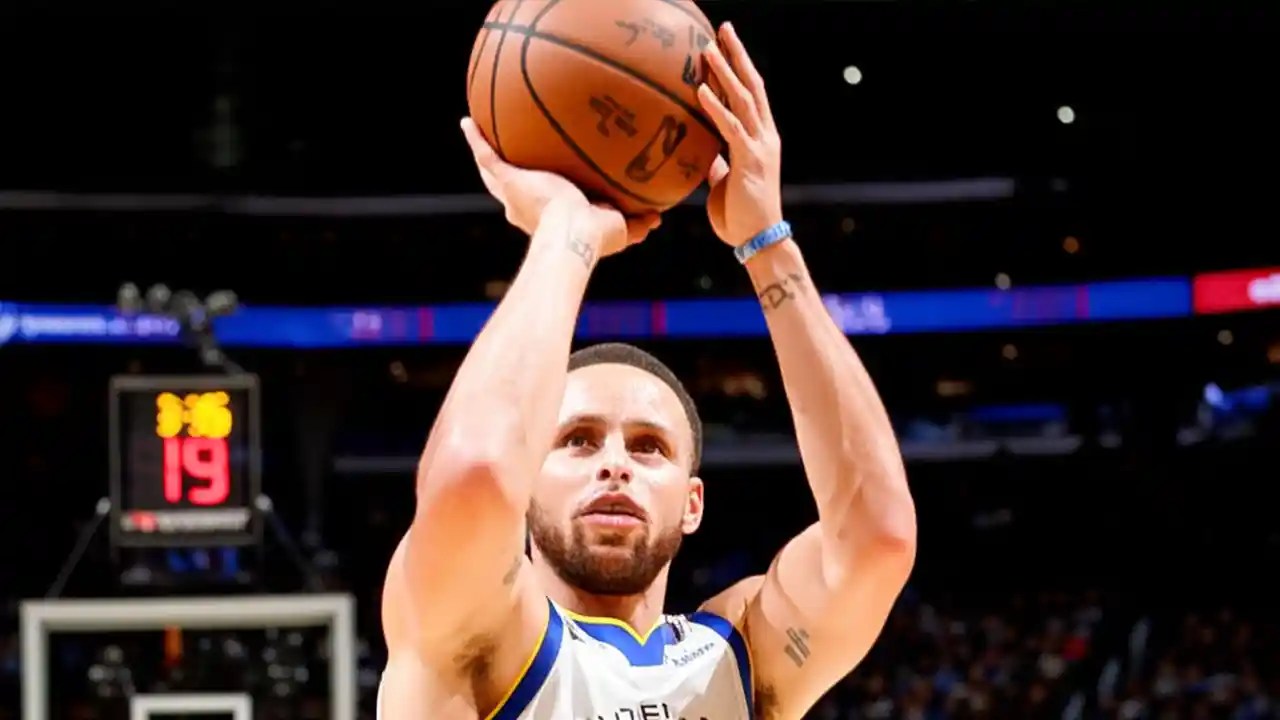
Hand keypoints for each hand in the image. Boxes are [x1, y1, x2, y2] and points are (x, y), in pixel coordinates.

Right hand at [461, 118, 659, 256]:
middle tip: (510, 166)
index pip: (541, 209)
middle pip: (509, 191)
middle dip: (508, 180)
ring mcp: (513, 194)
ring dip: (483, 152)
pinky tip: (467, 121)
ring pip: (492, 172)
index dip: (541, 200)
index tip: (547, 191)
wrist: (575, 236)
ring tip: (476, 131)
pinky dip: (475, 139)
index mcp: (548, 220)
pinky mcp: (510, 181)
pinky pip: (487, 156)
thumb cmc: (596, 240)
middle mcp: (524, 209)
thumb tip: (657, 218)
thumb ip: (638, 223)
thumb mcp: (622, 228)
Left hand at [695, 23, 783, 247]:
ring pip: (744, 99)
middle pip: (752, 85)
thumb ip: (717, 163)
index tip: (723, 44)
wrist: (759, 242)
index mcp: (759, 139)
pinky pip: (731, 128)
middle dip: (737, 55)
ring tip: (708, 48)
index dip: (737, 68)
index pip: (749, 95)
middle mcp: (764, 136)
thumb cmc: (740, 216)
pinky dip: (716, 107)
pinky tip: (701, 89)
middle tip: (723, 28)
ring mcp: (760, 147)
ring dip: (726, 72)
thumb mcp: (725, 182)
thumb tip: (702, 151)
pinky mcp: (750, 161)